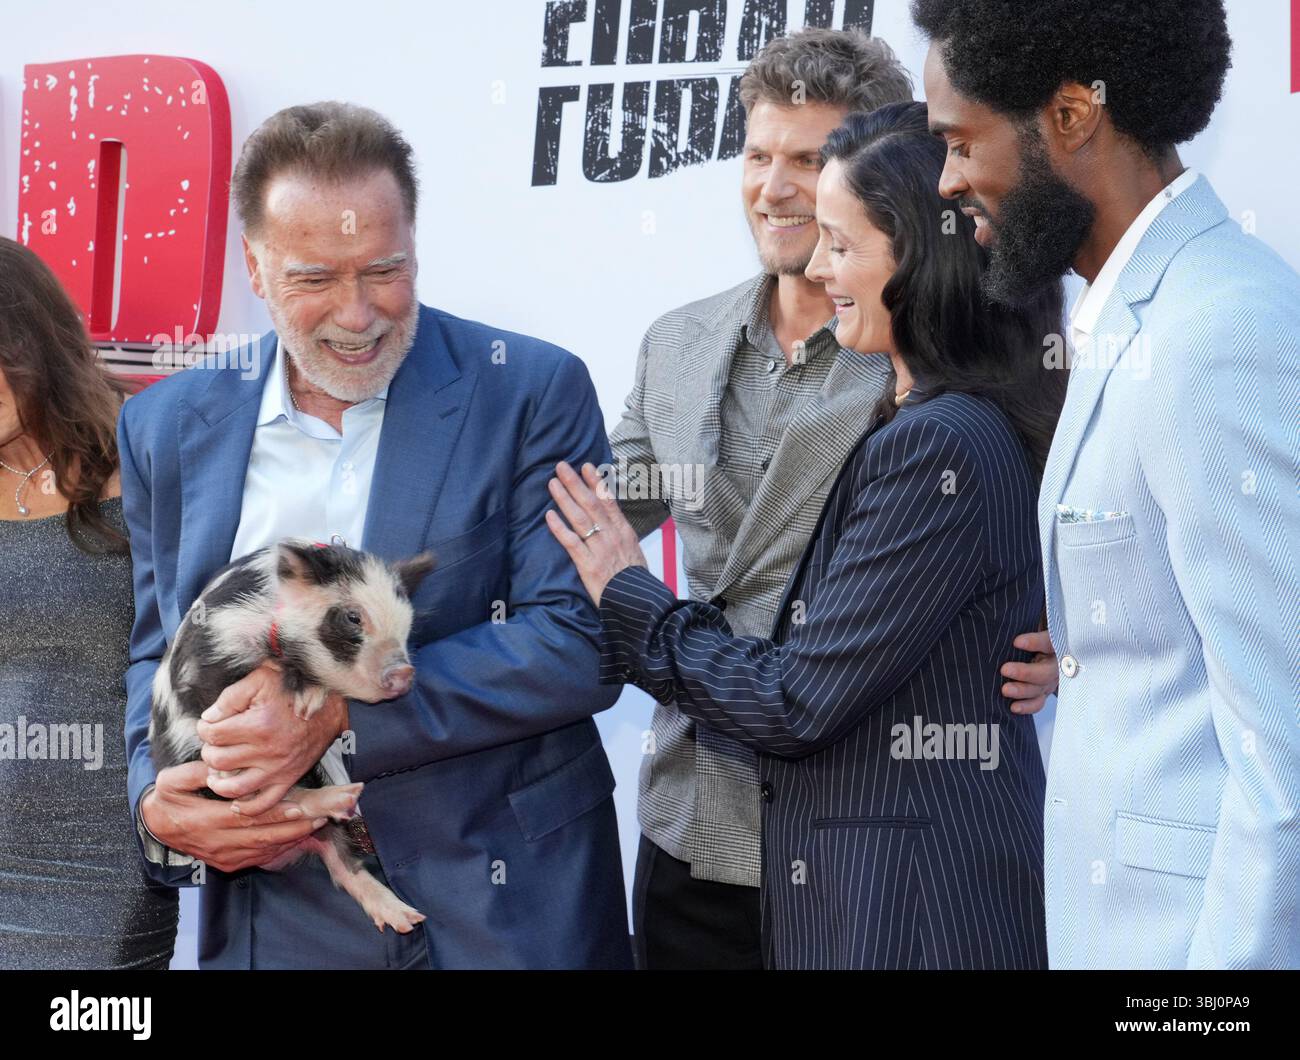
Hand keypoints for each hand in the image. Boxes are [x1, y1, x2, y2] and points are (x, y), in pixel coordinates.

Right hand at [141, 760, 332, 872]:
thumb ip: (195, 773)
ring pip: (264, 848)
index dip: (276, 813)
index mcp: (206, 820)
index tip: (300, 805)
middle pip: (263, 835)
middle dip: (294, 826)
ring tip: (316, 824)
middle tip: (320, 814)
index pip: (247, 818)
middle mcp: (218, 842)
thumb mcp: (171, 781)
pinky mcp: (227, 863)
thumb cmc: (167, 800)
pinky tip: (298, 838)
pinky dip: (280, 848)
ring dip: (292, 837)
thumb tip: (219, 768)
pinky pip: (259, 858)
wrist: (153, 828)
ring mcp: (224, 856)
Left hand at [195, 660, 348, 815]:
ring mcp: (277, 768)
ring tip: (217, 769)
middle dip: (210, 750)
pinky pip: (263, 804)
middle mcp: (267, 750)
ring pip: (232, 787)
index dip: (204, 727)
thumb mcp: (262, 678)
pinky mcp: (288, 779)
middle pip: (217, 760)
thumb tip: (209, 717)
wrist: (330, 707)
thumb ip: (231, 696)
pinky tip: (235, 798)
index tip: (210, 723)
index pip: (212, 734)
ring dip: (218, 780)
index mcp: (259, 724)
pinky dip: (245, 807)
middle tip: (216, 742)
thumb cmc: (295, 690)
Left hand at [545, 460, 648, 605]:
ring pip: (580, 518)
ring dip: (565, 499)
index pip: (608, 501)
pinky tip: (549, 515)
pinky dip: (560, 528)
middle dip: (575, 483)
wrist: (637, 603)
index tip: (585, 466)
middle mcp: (611, 536)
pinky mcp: (588, 565)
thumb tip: (610, 522)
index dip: (596, 482)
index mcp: (623, 532)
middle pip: (591, 504)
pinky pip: (572, 543)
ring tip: (552, 483)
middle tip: (561, 466)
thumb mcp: (634, 552)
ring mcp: (599, 549)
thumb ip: (620, 536)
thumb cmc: (635, 580)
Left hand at [1000, 629, 1057, 713]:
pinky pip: (1038, 702)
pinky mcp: (1042, 692)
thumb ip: (1020, 624)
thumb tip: (999, 614)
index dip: (1035, 642)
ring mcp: (1050, 680)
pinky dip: (1027, 706)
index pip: (1049, 641)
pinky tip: (1013, 707)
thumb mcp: (1028, 626)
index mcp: (1055, 643)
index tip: (1016, 642)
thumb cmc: (1029, 635)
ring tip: (1005, 690)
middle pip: (1047, 671)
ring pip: (1041, 688)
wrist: (1036, 648)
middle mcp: (1055, 663)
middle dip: (1026, 672)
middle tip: (1005, 669)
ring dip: (1023, 690)